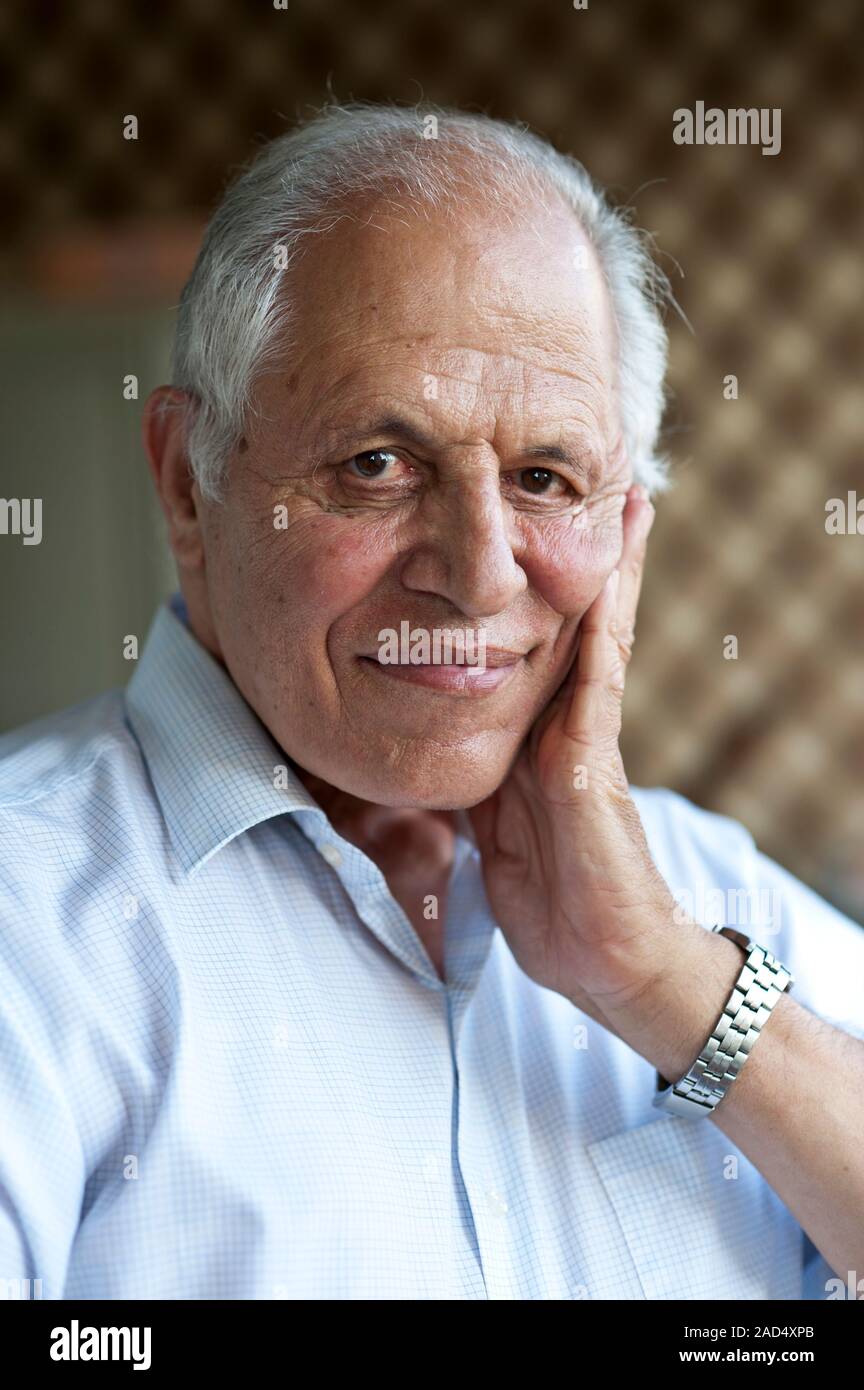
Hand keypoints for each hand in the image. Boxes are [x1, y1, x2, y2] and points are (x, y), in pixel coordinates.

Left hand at [468, 483, 675, 1016]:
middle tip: (590, 481)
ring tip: (626, 500)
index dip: (531, 585)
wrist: (599, 955)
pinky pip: (597, 683)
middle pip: (568, 620)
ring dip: (607, 568)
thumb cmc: (546, 899)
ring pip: (594, 633)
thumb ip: (452, 793)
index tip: (525, 525)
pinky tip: (604, 582)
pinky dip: (601, 629)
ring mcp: (584, 737)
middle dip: (578, 553)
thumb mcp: (478, 835)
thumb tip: (397, 773)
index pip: (528, 642)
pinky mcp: (594, 762)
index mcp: (531, 734)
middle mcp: (562, 722)